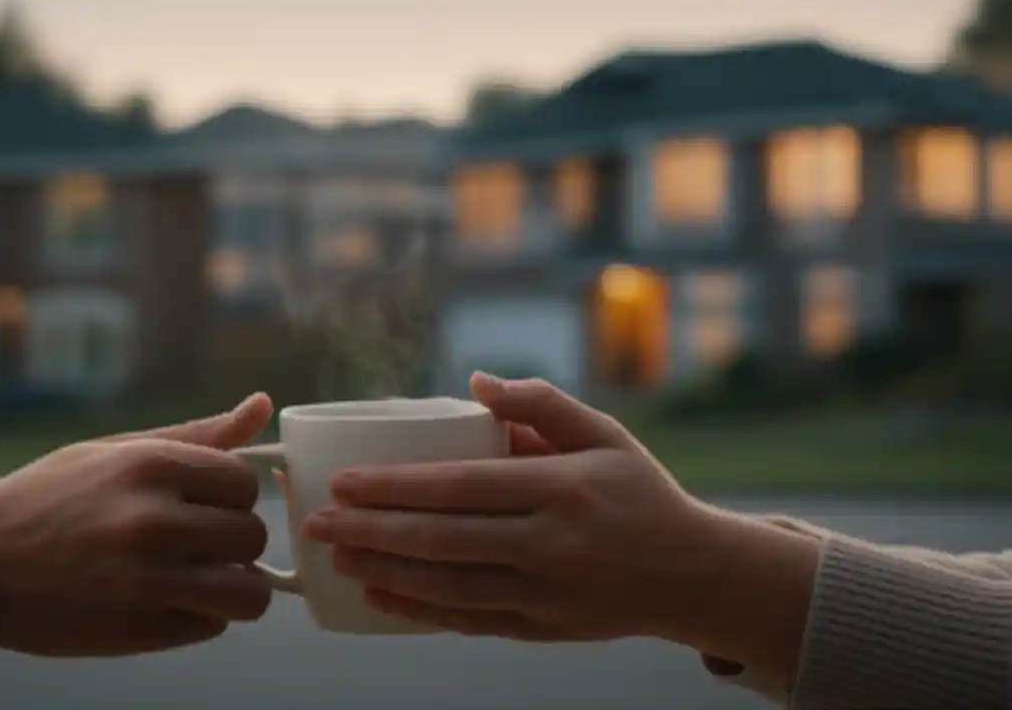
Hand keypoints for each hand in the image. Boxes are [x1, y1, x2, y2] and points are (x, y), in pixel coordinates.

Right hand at [0, 393, 275, 655]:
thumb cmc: (44, 500)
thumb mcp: (113, 451)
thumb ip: (197, 435)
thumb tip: (263, 405)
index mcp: (151, 467)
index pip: (245, 482)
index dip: (230, 494)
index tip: (202, 502)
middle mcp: (155, 522)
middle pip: (253, 535)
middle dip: (232, 539)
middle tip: (195, 541)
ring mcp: (150, 582)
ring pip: (249, 593)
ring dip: (233, 586)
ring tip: (199, 576)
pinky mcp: (142, 632)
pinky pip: (212, 626)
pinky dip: (198, 615)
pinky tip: (162, 599)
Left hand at [305, 374, 818, 680]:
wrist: (694, 576)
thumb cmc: (639, 492)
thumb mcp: (605, 434)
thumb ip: (541, 404)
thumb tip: (473, 383)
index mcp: (563, 489)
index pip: (462, 487)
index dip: (396, 485)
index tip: (344, 481)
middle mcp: (550, 546)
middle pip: (442, 540)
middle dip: (371, 531)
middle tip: (317, 522)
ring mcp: (545, 595)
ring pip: (447, 587)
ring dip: (383, 571)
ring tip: (335, 555)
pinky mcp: (542, 629)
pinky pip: (467, 621)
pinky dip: (418, 610)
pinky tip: (378, 594)